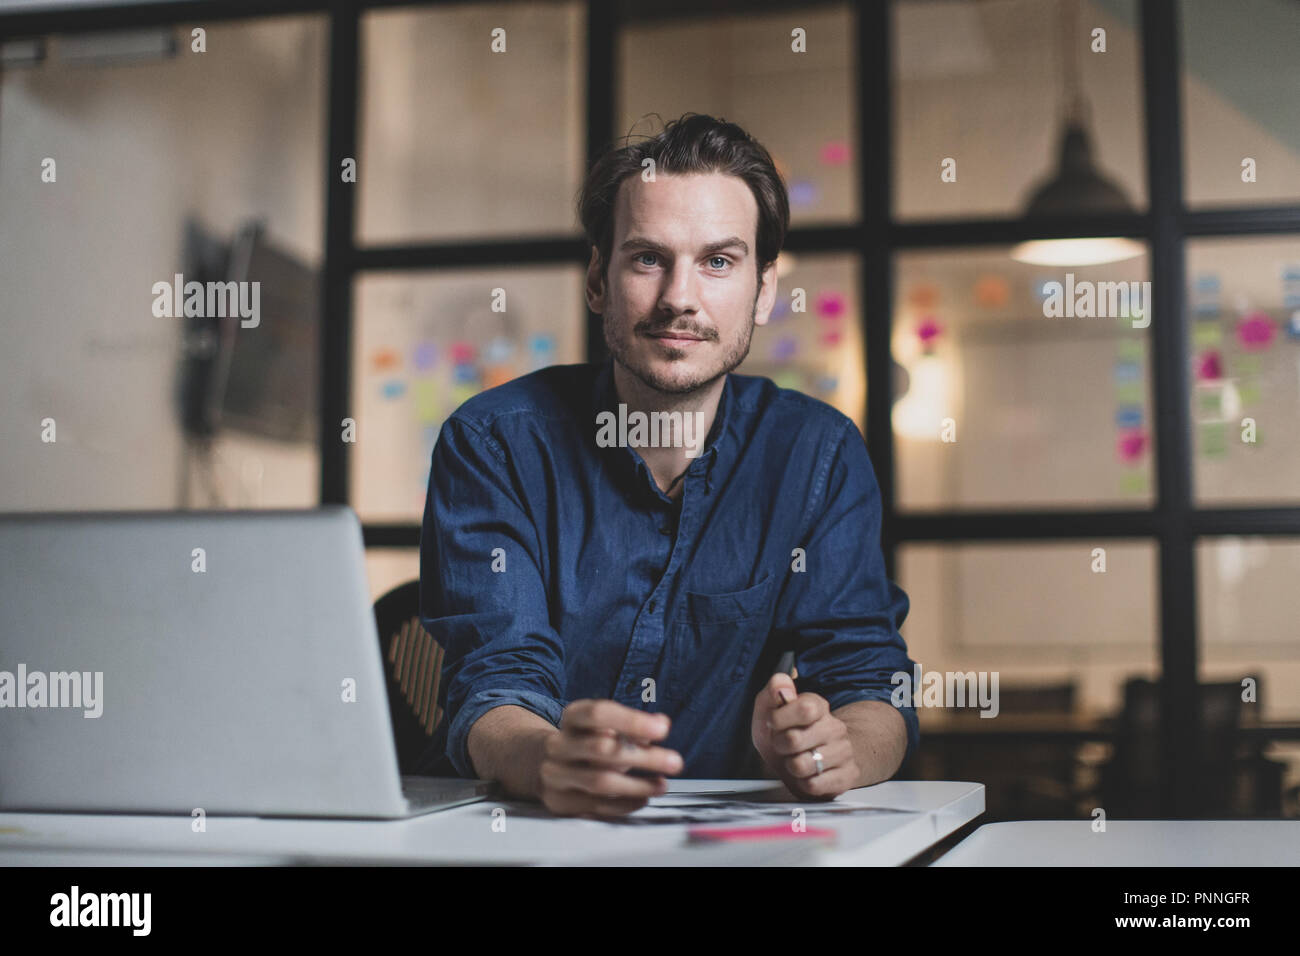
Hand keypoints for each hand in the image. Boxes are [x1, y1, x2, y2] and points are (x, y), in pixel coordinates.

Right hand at [538, 699, 682, 818]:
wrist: (548, 764)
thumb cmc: (588, 741)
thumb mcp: (606, 726)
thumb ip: (633, 725)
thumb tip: (660, 723)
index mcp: (572, 718)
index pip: (598, 713)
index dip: (631, 720)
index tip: (662, 730)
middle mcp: (559, 745)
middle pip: (601, 749)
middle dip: (643, 757)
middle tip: (675, 762)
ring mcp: (556, 774)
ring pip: (599, 781)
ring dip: (637, 785)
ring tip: (662, 785)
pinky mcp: (560, 801)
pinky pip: (596, 806)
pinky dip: (625, 804)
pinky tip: (643, 798)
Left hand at [751, 674, 858, 799]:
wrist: (803, 762)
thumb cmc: (785, 734)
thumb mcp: (769, 710)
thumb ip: (773, 692)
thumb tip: (782, 684)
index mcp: (818, 706)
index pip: (804, 708)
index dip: (780, 719)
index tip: (773, 724)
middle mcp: (835, 727)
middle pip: (795, 740)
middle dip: (780, 745)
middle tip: (783, 745)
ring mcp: (844, 751)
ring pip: (803, 765)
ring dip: (791, 766)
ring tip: (795, 760)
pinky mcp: (848, 775)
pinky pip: (815, 785)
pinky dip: (803, 783)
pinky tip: (806, 775)